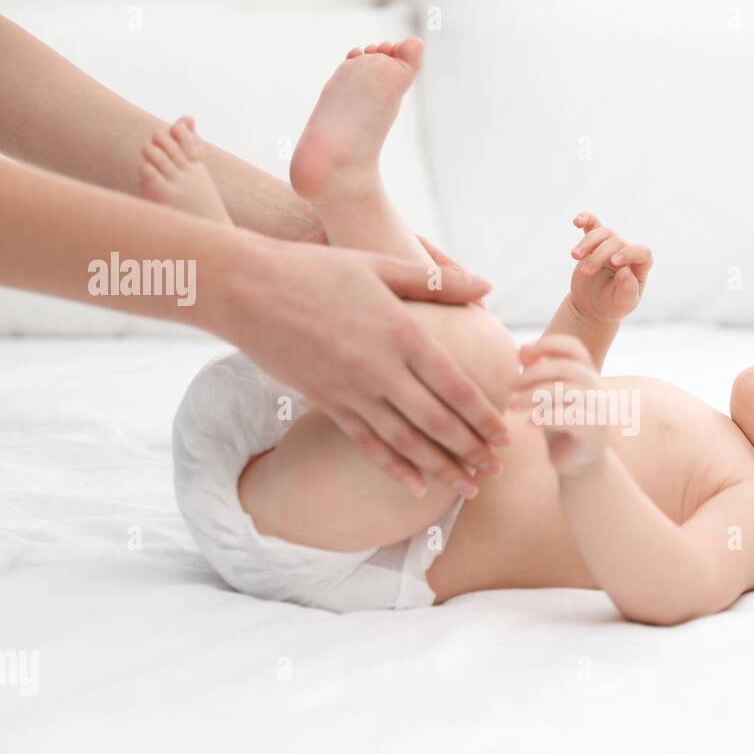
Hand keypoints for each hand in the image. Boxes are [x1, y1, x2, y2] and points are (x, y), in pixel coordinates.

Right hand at [224, 241, 509, 497]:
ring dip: (442, 468)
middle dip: (472, 450)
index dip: (484, 416)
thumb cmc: (317, 270)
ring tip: (469, 487)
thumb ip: (437, 281)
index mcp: (403, 333)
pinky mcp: (328, 404)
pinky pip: (368, 445)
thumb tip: (487, 285)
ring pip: (407, 442)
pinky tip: (417, 488)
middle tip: (497, 470)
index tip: (505, 435)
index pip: (456, 386)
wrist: (247, 289)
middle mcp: (382, 369)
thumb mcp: (380, 265)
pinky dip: (396, 469)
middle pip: (437, 422)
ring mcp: (353, 391)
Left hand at [511, 334, 608, 475]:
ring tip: (513, 406)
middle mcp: (596, 388)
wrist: (577, 464)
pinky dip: (546, 418)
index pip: (574, 348)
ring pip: (568, 391)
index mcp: (586, 375)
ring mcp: (598, 409)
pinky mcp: (594, 432)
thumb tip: (523, 348)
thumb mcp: (544, 397)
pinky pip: (571, 418)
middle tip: (511, 386)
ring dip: (535, 396)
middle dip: (535, 374)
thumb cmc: (558, 426)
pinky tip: (529, 422)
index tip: (524, 351)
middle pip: (566, 368)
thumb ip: (537, 373)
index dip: (550, 344)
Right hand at [568, 212, 651, 323]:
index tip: (615, 262)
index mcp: (640, 266)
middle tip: (587, 271)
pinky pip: (592, 225)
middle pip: (616, 241)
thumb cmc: (613, 305)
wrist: (593, 306)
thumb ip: (628, 289)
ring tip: (575, 256)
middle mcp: (627, 252)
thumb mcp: (623, 304)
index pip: (642, 252)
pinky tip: (577, 221)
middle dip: (600, 255)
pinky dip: (585, 219)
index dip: (630, 253)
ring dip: (587, 242)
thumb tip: (625, 271)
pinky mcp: (594, 244)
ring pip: (602, 232)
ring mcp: (610, 245)